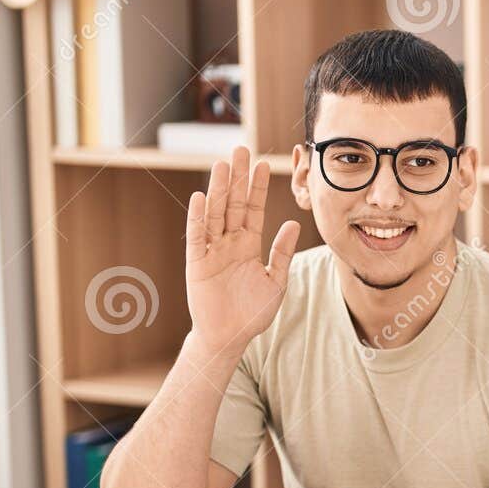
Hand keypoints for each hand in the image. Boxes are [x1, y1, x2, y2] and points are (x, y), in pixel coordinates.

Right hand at [185, 146, 300, 359]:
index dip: (258, 187)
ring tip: (223, 165)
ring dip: (219, 190)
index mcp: (248, 245)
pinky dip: (198, 218)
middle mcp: (229, 243)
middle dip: (238, 178)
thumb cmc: (253, 313)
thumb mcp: (276, 281)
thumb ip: (282, 252)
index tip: (264, 163)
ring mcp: (212, 251)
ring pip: (215, 214)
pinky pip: (197, 237)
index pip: (254, 209)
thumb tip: (292, 222)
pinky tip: (202, 197)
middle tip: (241, 149)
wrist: (230, 338)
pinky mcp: (196, 263)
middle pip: (233, 204)